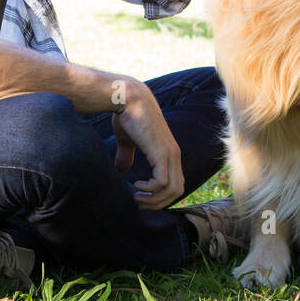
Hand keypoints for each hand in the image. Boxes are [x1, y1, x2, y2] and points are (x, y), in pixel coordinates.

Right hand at [107, 79, 183, 209]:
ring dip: (154, 199)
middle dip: (158, 203)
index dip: (162, 195)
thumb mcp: (127, 141)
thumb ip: (126, 155)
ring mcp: (170, 153)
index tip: (142, 198)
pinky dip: (150, 189)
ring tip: (136, 197)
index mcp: (169, 152)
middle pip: (178, 191)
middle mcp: (174, 155)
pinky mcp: (161, 152)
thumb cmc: (127, 115)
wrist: (128, 97)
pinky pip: (163, 182)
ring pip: (173, 190)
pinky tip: (136, 185)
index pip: (176, 183)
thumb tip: (121, 170)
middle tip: (139, 203)